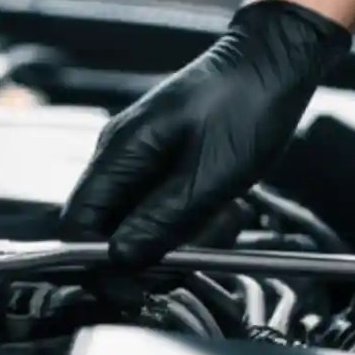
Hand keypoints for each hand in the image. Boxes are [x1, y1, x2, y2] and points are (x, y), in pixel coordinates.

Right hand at [60, 0, 350, 267]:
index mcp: (121, 152)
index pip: (77, 223)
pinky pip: (168, 208)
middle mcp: (122, 155)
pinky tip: (227, 209)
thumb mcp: (210, 176)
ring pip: (143, 224)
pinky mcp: (169, 162)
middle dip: (151, 253)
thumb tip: (119, 259)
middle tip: (192, 260)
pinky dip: (196, 221)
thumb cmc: (247, 104)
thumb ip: (160, 220)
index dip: (97, 265)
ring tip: (224, 221)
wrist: (277, 63)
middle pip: (109, 229)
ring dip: (183, 237)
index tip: (131, 291)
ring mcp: (145, 157)